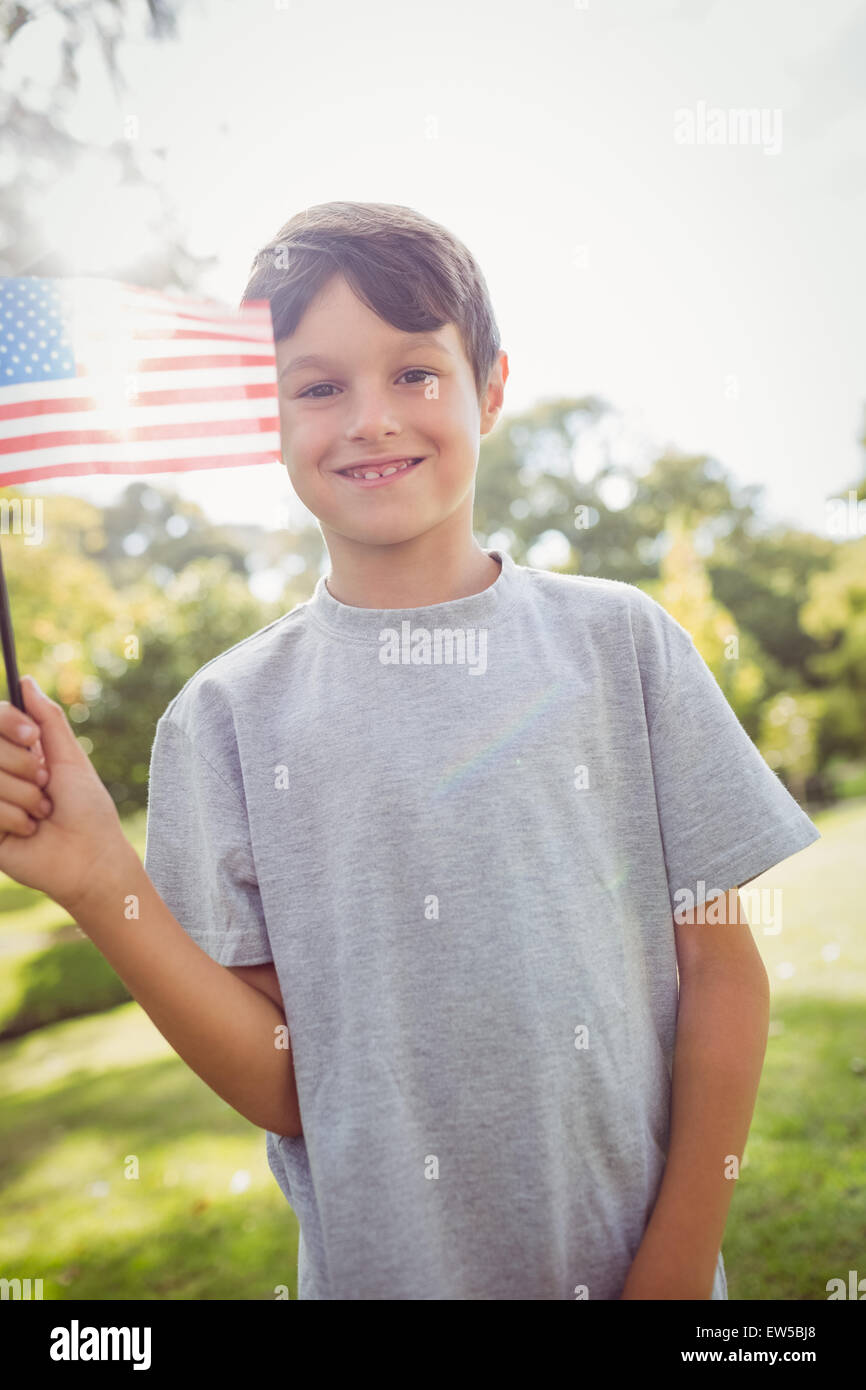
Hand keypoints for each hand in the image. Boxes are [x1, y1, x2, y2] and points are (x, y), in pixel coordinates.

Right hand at [0, 675, 125, 914]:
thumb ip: (47, 719)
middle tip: (46, 784)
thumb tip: (25, 681)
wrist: (90, 859)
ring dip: (25, 796)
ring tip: (43, 812)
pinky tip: (30, 831)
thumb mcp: (70, 758)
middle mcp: (0, 772)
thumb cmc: (88, 809)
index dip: (8, 724)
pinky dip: (17, 818)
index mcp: (19, 752)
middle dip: (24, 766)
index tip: (33, 739)